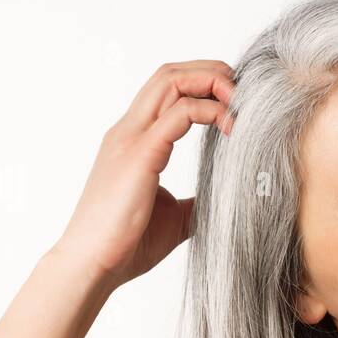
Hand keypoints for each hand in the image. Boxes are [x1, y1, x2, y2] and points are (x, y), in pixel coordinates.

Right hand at [53, 59, 234, 286]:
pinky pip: (179, 114)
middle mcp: (129, 131)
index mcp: (135, 140)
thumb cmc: (126, 244)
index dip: (203, 85)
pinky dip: (210, 111)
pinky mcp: (140, 155)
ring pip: (171, 81)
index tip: (235, 105)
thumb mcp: (175, 216)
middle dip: (211, 72)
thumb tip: (224, 199)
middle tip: (244, 94)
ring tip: (240, 103)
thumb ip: (196, 200)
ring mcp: (131, 139)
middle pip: (169, 74)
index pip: (167, 90)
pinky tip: (231, 127)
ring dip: (211, 82)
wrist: (93, 265)